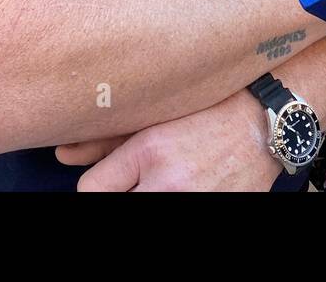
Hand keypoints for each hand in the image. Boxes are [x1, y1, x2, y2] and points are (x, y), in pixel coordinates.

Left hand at [55, 90, 281, 190]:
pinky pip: (181, 214)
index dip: (100, 186)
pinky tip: (191, 187)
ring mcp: (196, 201)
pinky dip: (179, 202)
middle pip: (115, 206)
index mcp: (150, 151)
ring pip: (143, 212)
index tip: (113, 179)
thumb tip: (59, 156)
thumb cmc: (206, 111)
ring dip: (149, 198)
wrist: (266, 121)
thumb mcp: (154, 116)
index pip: (91, 192)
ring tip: (169, 180)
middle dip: (125, 193)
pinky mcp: (219, 211)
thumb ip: (104, 139)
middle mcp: (170, 182)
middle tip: (142, 180)